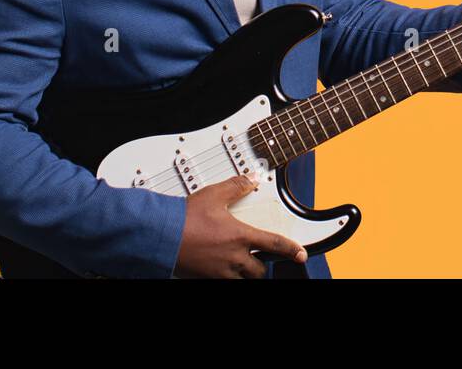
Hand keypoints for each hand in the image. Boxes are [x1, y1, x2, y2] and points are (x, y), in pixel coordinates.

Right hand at [173, 173, 307, 278]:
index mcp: (240, 237)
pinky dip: (226, 277)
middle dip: (262, 265)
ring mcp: (220, 271)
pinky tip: (220, 270)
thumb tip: (250, 179)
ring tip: (240, 265)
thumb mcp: (213, 195)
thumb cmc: (184, 218)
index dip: (291, 250)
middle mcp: (234, 258)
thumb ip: (235, 187)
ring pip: (243, 280)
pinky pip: (223, 282)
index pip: (275, 244)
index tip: (301, 254)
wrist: (161, 235)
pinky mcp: (206, 278)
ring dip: (245, 274)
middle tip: (259, 259)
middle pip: (260, 270)